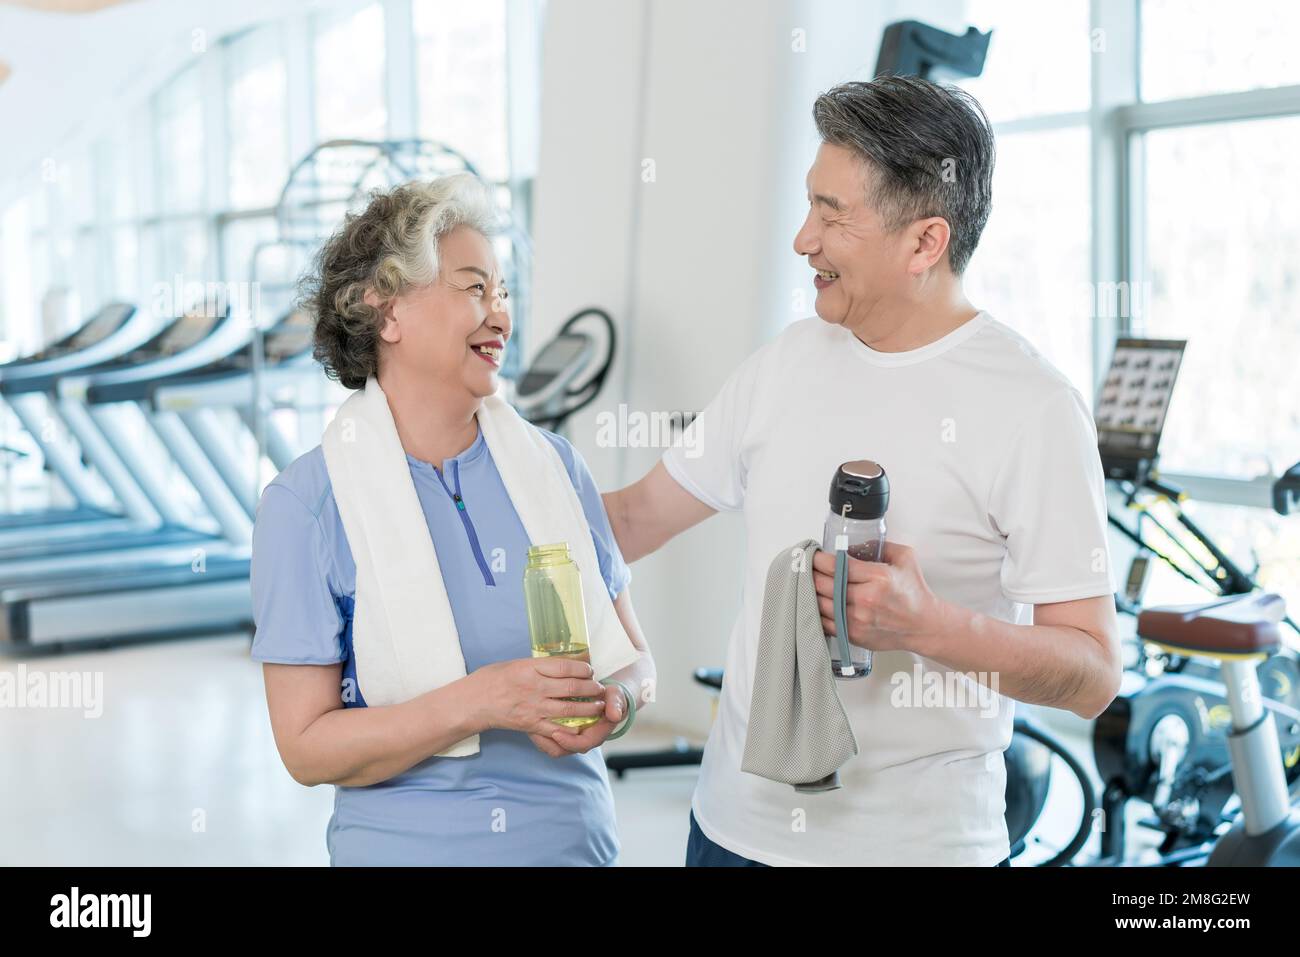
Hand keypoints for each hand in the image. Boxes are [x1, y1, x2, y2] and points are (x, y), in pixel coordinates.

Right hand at [473, 657, 606, 736]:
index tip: (590, 670)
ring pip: (569, 709)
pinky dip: (573, 728)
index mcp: (531, 668)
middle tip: (600, 688)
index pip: (565, 666)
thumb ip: (540, 665)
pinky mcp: (531, 725)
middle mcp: (535, 688)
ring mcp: (534, 708)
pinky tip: (583, 725)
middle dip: (592, 689)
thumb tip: (565, 665)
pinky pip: (557, 729)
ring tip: (598, 705)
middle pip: (572, 688)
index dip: (583, 668)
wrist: (475, 702)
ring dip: (588, 708)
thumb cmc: (494, 679)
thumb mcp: (517, 663)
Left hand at [529, 684, 629, 757]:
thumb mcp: (616, 698)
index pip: (581, 745)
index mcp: (595, 735)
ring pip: (551, 746)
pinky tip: (530, 722)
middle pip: (562, 749)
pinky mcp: (560, 729)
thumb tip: (614, 715)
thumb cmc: (610, 697)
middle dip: (547, 742)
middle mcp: (581, 739)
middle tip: (534, 732)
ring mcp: (570, 735)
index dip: (568, 742)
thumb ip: (616, 705)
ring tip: (529, 728)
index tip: (556, 734)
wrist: (605, 694)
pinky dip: (538, 732)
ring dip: (540, 738)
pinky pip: (546, 738)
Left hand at [811, 541, 944, 654]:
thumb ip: (879, 546)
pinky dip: (817, 611)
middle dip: (811, 573)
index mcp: (878, 578)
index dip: (818, 559)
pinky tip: (816, 602)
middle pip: (822, 584)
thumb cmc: (914, 592)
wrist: (923, 626)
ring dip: (811, 592)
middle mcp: (866, 599)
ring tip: (809, 583)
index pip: (836, 566)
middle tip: (806, 567)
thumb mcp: (904, 558)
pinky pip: (824, 622)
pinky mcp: (854, 635)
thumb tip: (850, 546)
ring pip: (819, 604)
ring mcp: (858, 620)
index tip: (813, 554)